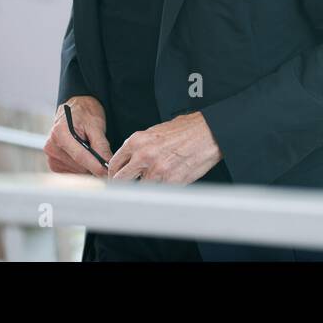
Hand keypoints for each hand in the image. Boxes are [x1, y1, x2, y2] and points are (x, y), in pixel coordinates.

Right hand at [44, 95, 111, 176]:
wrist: (76, 109)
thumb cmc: (85, 114)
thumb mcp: (96, 125)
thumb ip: (101, 146)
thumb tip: (107, 165)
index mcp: (60, 132)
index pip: (80, 156)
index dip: (95, 166)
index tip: (107, 173)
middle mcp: (51, 146)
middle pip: (79, 166)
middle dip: (94, 164)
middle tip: (101, 153)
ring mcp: (51, 157)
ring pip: (77, 172)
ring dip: (88, 167)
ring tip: (89, 150)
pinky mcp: (54, 165)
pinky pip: (73, 174)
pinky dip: (82, 168)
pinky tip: (83, 156)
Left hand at [107, 112, 222, 184]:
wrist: (208, 132)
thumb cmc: (186, 130)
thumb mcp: (155, 131)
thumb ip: (140, 146)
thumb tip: (131, 160)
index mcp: (137, 141)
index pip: (115, 164)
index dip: (115, 173)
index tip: (117, 178)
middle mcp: (144, 156)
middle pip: (121, 180)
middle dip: (124, 185)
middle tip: (127, 188)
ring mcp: (157, 171)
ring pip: (140, 189)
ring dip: (145, 188)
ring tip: (155, 182)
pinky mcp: (171, 182)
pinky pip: (160, 192)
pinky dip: (162, 190)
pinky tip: (168, 182)